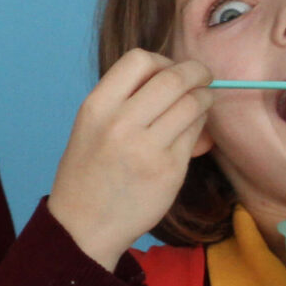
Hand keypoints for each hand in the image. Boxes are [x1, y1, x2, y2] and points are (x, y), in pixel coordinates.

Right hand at [48, 50, 211, 267]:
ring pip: (193, 103)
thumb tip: (179, 80)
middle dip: (197, 73)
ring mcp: (147, 147)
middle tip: (203, 79)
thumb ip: (125, 101)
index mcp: (97, 107)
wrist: (82, 226)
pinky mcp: (170, 169)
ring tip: (198, 107)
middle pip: (174, 77)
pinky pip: (197, 134)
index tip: (169, 72)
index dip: (163, 61)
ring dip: (204, 100)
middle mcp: (120, 123)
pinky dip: (201, 128)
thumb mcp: (91, 127)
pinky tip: (193, 135)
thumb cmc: (88, 173)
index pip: (140, 59)